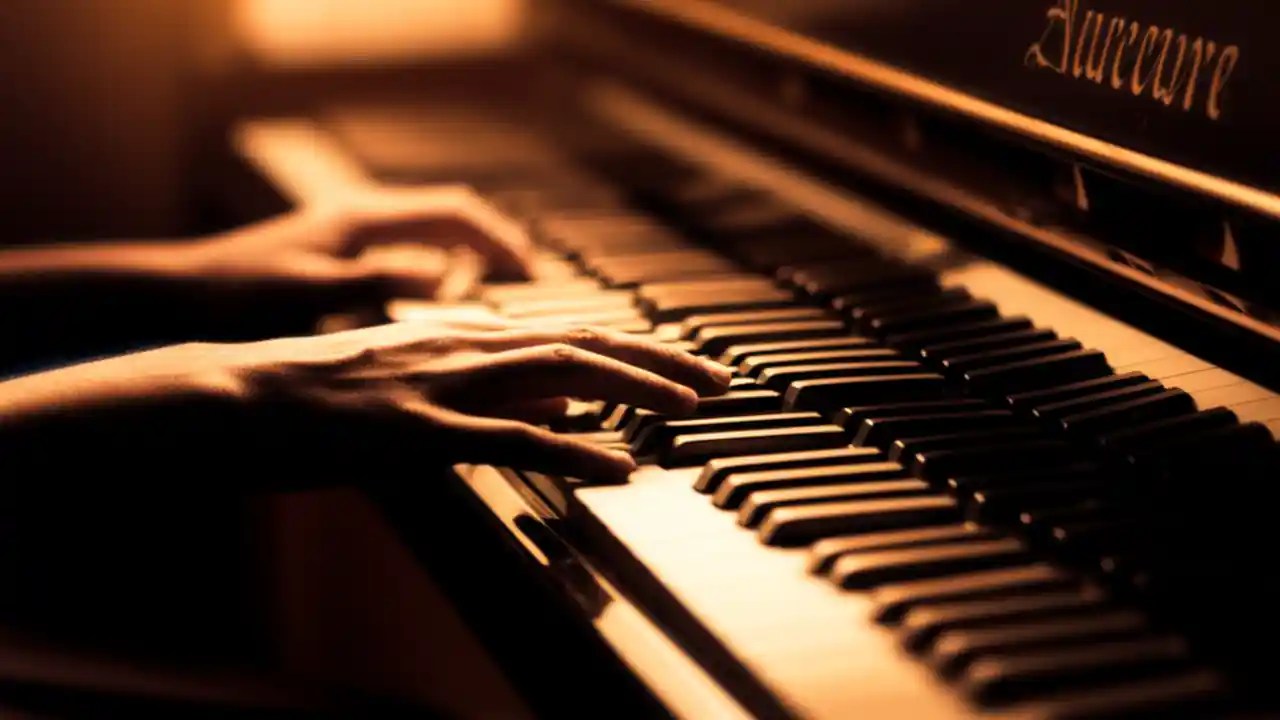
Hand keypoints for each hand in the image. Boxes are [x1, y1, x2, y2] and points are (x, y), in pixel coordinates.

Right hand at [0, 322, 732, 487]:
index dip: (635, 344)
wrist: (228, 393)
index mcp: (458, 334)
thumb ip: (478, 381)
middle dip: (660, 360)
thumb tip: (555, 402)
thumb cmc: (312, 392)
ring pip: (561, 377)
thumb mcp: (404, 374)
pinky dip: (574, 453)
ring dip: (636, 390)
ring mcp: (441, 386)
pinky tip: (621, 470)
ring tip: (694, 406)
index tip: (686, 363)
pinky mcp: (415, 432)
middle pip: (583, 342)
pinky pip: (510, 441)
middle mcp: (460, 347)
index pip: (567, 330)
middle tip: (720, 379)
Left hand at [186, 185, 533, 311]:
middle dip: (492, 243)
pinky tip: (438, 308)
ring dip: (466, 258)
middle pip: (446, 218)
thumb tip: (448, 276)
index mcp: (362, 220)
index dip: (499, 239)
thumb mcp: (311, 294)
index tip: (531, 271)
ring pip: (426, 236)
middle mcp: (359, 219)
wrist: (174, 296)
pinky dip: (435, 273)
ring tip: (498, 293)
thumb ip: (379, 281)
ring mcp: (347, 237)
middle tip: (528, 279)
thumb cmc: (236, 296)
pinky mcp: (334, 258)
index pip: (453, 213)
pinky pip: (403, 256)